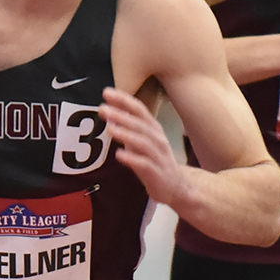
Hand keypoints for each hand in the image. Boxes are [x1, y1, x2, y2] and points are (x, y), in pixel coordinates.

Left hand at [98, 86, 186, 207]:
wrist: (177, 186)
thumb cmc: (155, 160)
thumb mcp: (142, 140)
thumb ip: (127, 126)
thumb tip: (109, 110)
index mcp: (153, 129)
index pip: (139, 110)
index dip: (124, 100)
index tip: (107, 92)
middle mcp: (157, 139)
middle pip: (139, 124)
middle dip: (121, 115)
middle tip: (102, 109)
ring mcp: (158, 156)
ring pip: (142, 142)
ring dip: (126, 134)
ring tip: (109, 129)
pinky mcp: (157, 174)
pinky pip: (145, 164)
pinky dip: (132, 158)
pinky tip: (120, 155)